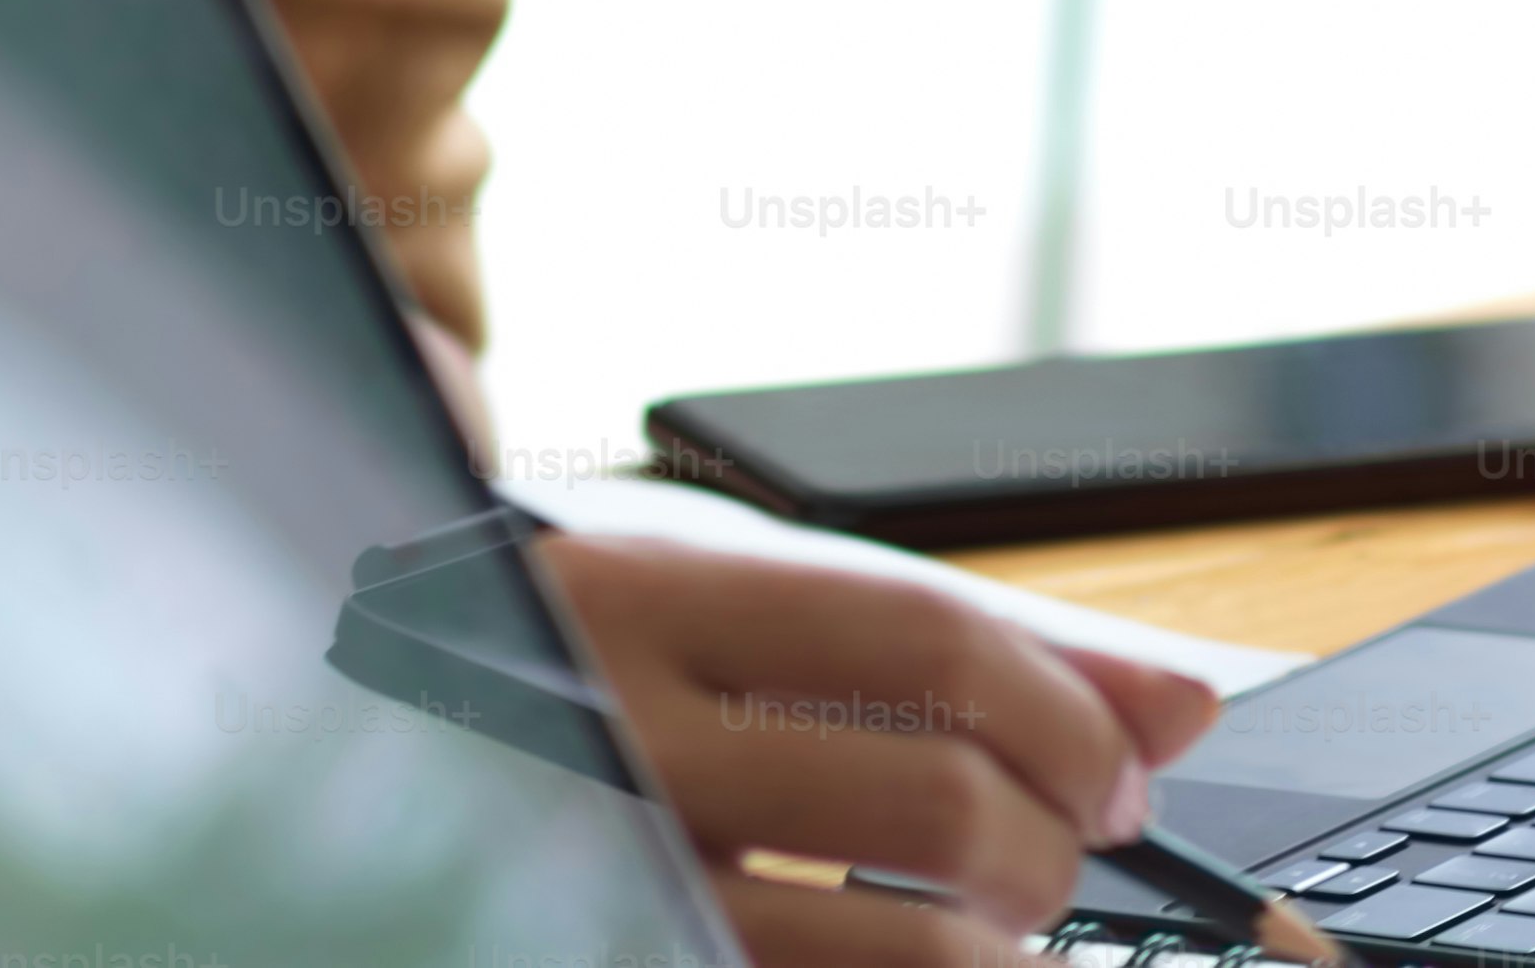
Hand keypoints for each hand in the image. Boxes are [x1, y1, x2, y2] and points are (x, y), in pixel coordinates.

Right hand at [544, 532, 1226, 967]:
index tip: (1121, 777)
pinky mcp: (619, 959)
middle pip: (934, 800)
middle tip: (1056, 860)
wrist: (350, 748)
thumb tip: (1184, 706)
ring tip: (996, 939)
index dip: (1069, 718)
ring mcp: (607, 881)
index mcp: (636, 603)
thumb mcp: (722, 611)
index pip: (923, 642)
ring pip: (903, 952)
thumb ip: (958, 646)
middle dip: (1051, 846)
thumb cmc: (572, 680)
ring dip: (1003, 956)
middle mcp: (606, 738)